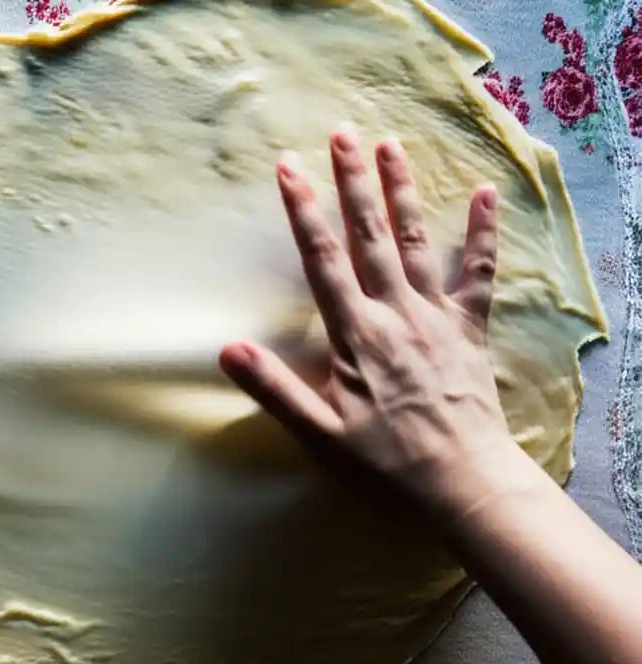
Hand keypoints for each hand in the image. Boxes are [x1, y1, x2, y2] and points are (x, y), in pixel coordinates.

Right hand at [219, 128, 522, 521]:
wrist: (465, 485)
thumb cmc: (386, 465)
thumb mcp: (320, 435)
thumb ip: (274, 389)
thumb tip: (227, 350)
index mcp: (356, 335)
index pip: (322, 261)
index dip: (303, 212)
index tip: (289, 168)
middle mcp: (396, 313)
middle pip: (369, 236)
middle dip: (353, 182)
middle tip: (342, 133)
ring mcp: (437, 317)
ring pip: (416, 242)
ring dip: (402, 191)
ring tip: (391, 144)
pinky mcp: (469, 329)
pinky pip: (478, 273)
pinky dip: (481, 232)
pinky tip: (482, 193)